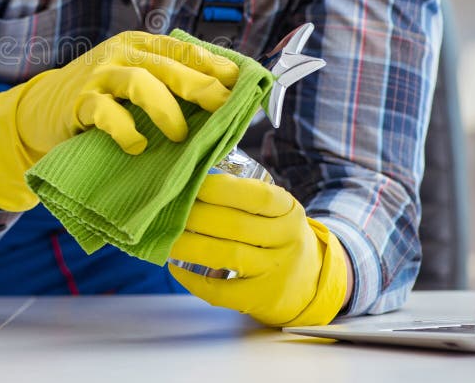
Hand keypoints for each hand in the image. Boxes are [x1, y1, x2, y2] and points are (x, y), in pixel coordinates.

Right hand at [0, 31, 238, 211]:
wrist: (42, 110)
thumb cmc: (100, 98)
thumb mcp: (134, 81)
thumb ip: (167, 84)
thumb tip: (221, 103)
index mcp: (140, 45)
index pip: (183, 49)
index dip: (213, 64)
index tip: (238, 83)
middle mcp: (121, 54)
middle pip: (167, 64)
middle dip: (199, 85)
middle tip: (221, 107)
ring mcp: (99, 76)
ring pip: (139, 81)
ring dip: (165, 108)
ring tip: (180, 134)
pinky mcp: (79, 102)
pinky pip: (105, 112)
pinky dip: (125, 129)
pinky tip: (137, 145)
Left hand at [168, 174, 346, 326]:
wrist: (310, 279)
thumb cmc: (276, 232)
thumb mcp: (275, 208)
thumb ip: (242, 193)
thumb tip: (190, 176)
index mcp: (288, 208)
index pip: (257, 195)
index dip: (220, 188)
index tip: (191, 182)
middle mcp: (286, 239)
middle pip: (235, 224)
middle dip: (195, 215)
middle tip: (167, 209)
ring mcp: (275, 271)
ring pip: (227, 255)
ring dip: (189, 245)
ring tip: (165, 237)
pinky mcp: (261, 298)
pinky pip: (223, 291)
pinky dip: (194, 281)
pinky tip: (176, 268)